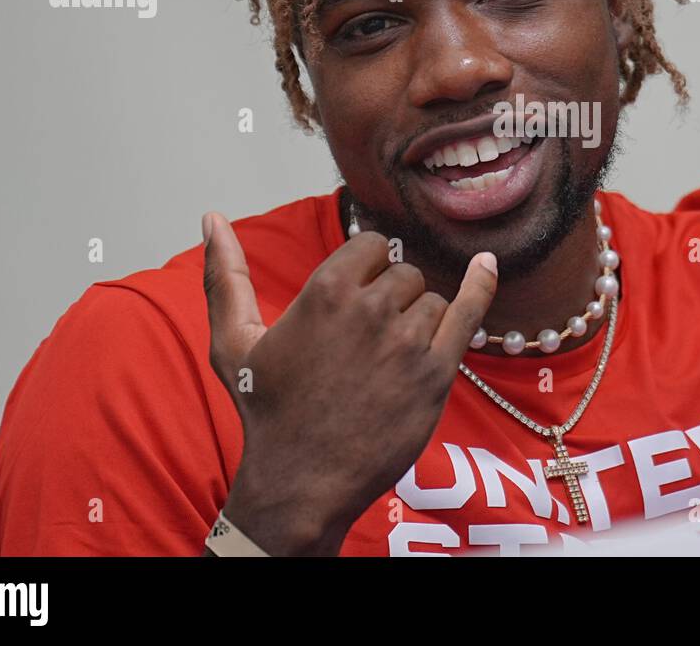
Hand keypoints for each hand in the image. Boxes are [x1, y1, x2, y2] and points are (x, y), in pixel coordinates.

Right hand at [200, 212, 497, 554]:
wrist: (301, 481)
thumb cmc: (268, 411)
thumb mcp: (234, 341)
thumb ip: (225, 276)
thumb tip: (212, 217)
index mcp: (326, 290)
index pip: (374, 246)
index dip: (368, 270)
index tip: (357, 298)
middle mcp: (370, 309)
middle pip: (404, 274)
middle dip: (391, 300)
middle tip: (366, 344)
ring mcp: (408, 341)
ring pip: (431, 301)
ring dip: (417, 322)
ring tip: (386, 361)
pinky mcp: (436, 372)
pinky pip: (468, 313)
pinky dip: (480, 286)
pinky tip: (486, 265)